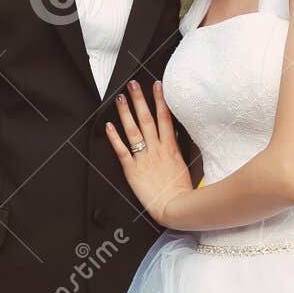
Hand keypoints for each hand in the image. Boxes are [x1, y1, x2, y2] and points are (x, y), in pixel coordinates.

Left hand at [105, 80, 192, 226]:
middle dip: (139, 99)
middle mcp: (156, 149)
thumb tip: (173, 132)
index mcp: (170, 147)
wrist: (175, 208)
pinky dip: (115, 138)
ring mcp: (144, 158)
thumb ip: (177, 147)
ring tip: (120, 98)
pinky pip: (122, 150)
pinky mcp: (133, 170)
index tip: (156, 86)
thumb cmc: (181, 190)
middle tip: (133, 84)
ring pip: (133, 130)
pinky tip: (109, 126)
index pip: (165, 118)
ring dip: (126, 112)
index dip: (160, 100)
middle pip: (147, 119)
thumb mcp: (184, 164)